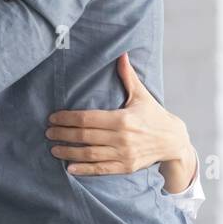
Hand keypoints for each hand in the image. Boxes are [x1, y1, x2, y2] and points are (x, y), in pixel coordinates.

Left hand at [46, 53, 195, 189]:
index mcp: (122, 118)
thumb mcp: (141, 95)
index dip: (67, 118)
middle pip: (84, 136)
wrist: (174, 140)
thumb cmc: (153, 114)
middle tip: (48, 132)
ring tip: (53, 148)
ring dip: (68, 152)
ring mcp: (124, 154)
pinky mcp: (126, 167)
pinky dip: (84, 169)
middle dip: (63, 134)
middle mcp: (122, 137)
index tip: (53, 117)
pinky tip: (70, 167)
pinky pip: (101, 169)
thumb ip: (128, 76)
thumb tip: (122, 53)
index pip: (86, 118)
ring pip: (89, 154)